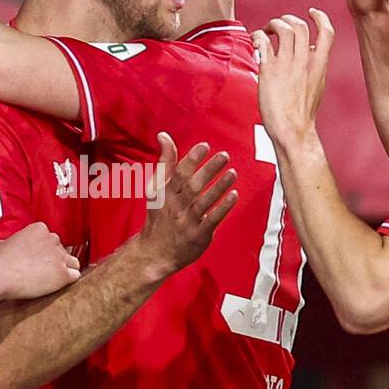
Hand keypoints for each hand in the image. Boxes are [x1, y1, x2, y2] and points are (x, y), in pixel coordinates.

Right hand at [0, 222, 80, 299]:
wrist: (0, 274)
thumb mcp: (4, 242)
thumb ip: (15, 242)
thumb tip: (11, 246)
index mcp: (39, 229)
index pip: (50, 238)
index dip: (45, 250)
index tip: (39, 258)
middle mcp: (52, 239)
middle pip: (62, 249)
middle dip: (54, 259)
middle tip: (44, 270)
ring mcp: (59, 257)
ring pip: (73, 262)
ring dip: (65, 269)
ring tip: (54, 278)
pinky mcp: (63, 274)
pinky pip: (75, 276)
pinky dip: (69, 281)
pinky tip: (60, 285)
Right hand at [137, 133, 237, 279]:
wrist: (154, 252)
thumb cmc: (159, 217)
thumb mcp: (156, 189)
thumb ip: (164, 163)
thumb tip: (164, 135)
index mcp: (165, 194)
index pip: (178, 173)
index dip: (192, 159)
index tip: (205, 146)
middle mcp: (175, 206)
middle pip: (193, 186)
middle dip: (209, 170)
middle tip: (224, 156)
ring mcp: (187, 222)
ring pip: (204, 202)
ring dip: (219, 186)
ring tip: (233, 173)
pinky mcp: (198, 236)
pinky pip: (212, 220)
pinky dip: (223, 208)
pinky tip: (234, 196)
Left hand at [254, 9, 333, 145]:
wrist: (293, 130)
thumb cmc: (302, 114)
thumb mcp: (317, 87)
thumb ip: (314, 67)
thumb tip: (309, 51)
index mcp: (319, 65)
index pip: (327, 33)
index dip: (320, 17)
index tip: (311, 12)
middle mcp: (305, 61)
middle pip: (300, 26)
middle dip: (288, 19)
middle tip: (278, 26)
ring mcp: (287, 65)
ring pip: (283, 29)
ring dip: (272, 25)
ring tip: (265, 31)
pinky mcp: (269, 70)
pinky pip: (263, 41)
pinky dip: (258, 35)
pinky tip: (255, 41)